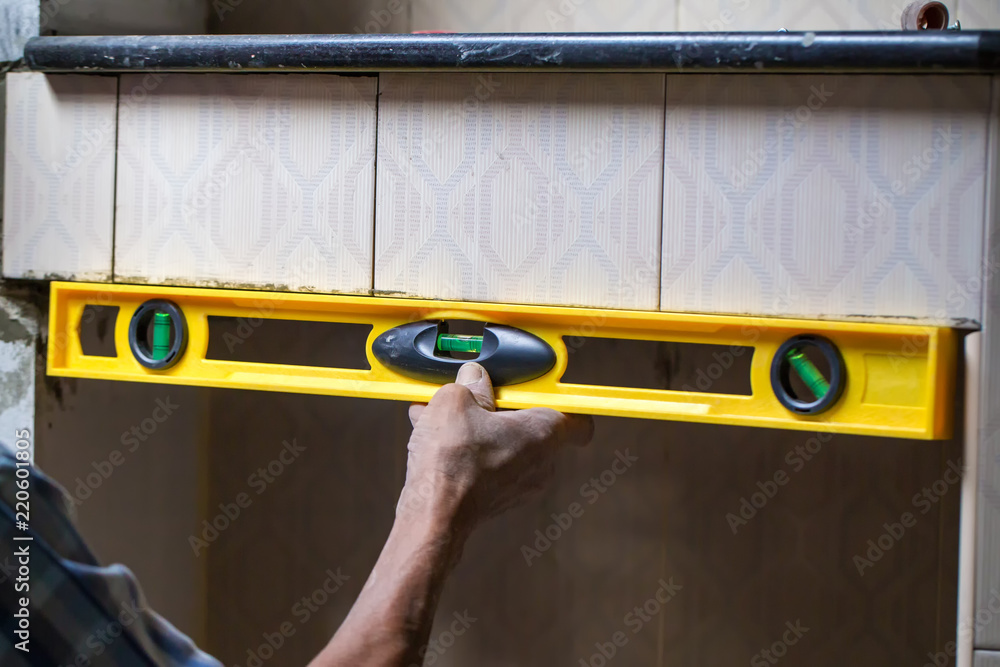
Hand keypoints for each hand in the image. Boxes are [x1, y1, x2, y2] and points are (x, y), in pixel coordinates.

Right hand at [399, 362, 593, 537]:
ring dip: (477, 429)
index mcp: (543, 432)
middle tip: (476, 397)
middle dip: (502, 409)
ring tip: (441, 417)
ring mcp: (520, 487)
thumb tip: (473, 378)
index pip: (579, 421)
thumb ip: (471, 384)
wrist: (432, 513)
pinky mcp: (496, 501)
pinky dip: (467, 452)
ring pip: (504, 445)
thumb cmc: (452, 458)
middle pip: (532, 427)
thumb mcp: (455, 399)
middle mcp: (541, 463)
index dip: (563, 403)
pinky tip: (435, 441)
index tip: (541, 393)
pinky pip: (488, 466)